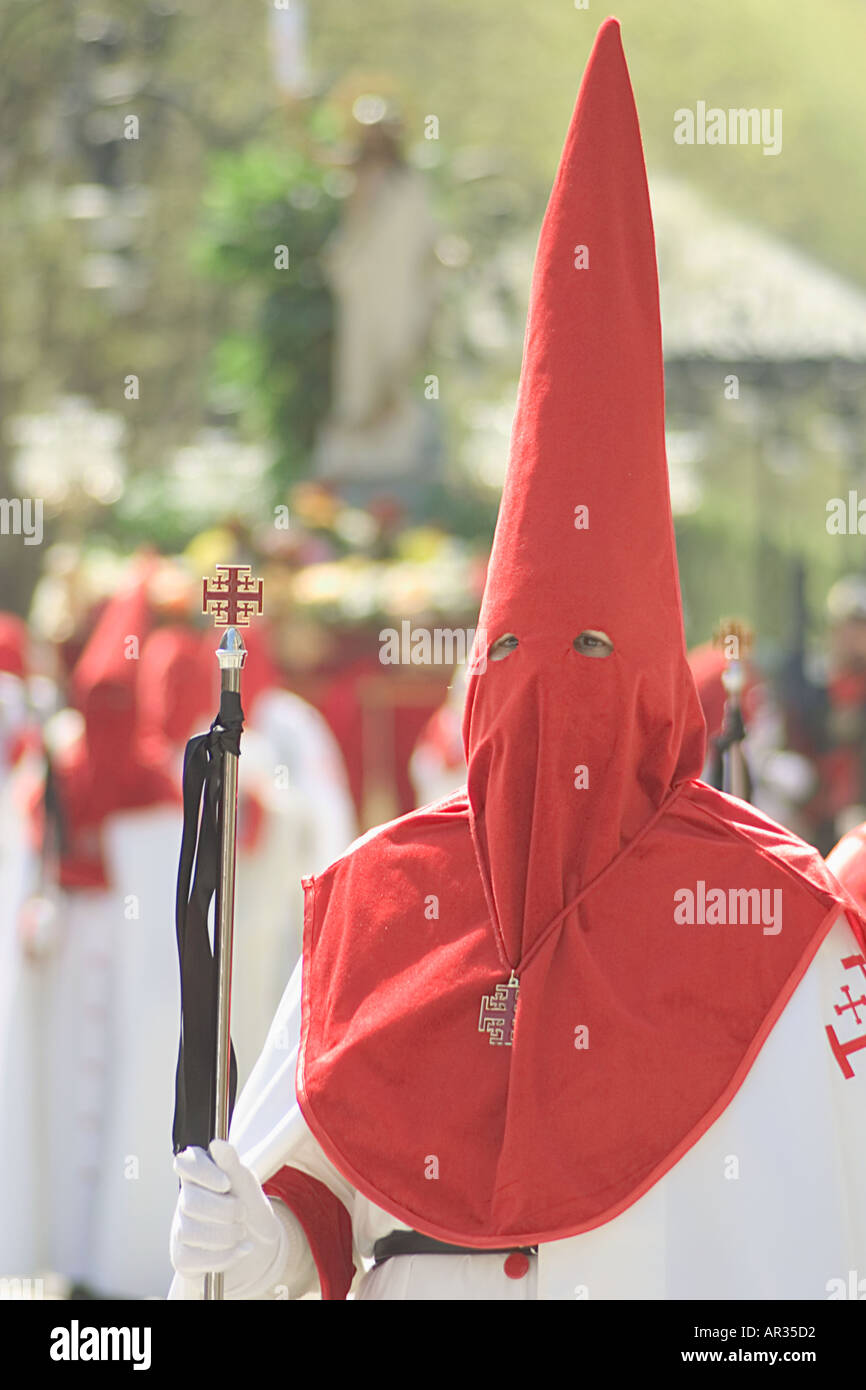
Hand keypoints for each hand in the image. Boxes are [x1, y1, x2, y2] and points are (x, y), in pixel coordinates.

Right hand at [170, 1140, 287, 1297]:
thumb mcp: (249, 1187)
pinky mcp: (183, 1255)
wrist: (259, 1245)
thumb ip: (234, 1166)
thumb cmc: (250, 1210)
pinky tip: (239, 1249)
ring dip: (225, 1235)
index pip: (185, 1163)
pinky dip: (223, 1256)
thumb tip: (218, 1144)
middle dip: (224, 1211)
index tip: (226, 1184)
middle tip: (242, 1212)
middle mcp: (186, 1199)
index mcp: (201, 1175)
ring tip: (241, 1232)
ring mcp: (181, 1228)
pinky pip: (192, 1258)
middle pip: (189, 1201)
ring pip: (189, 1231)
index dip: (203, 1173)